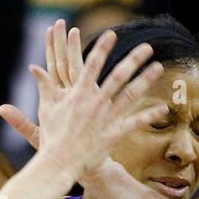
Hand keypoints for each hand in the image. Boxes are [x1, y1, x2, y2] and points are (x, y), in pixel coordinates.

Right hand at [0, 18, 165, 180]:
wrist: (59, 164)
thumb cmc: (53, 137)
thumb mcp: (47, 109)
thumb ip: (45, 87)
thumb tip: (35, 68)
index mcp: (78, 95)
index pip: (92, 66)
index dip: (102, 49)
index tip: (112, 34)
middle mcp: (95, 103)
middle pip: (117, 76)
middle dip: (133, 60)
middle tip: (146, 47)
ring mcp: (106, 118)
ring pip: (129, 95)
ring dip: (145, 80)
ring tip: (159, 67)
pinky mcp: (114, 134)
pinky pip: (135, 123)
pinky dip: (149, 115)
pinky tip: (163, 107)